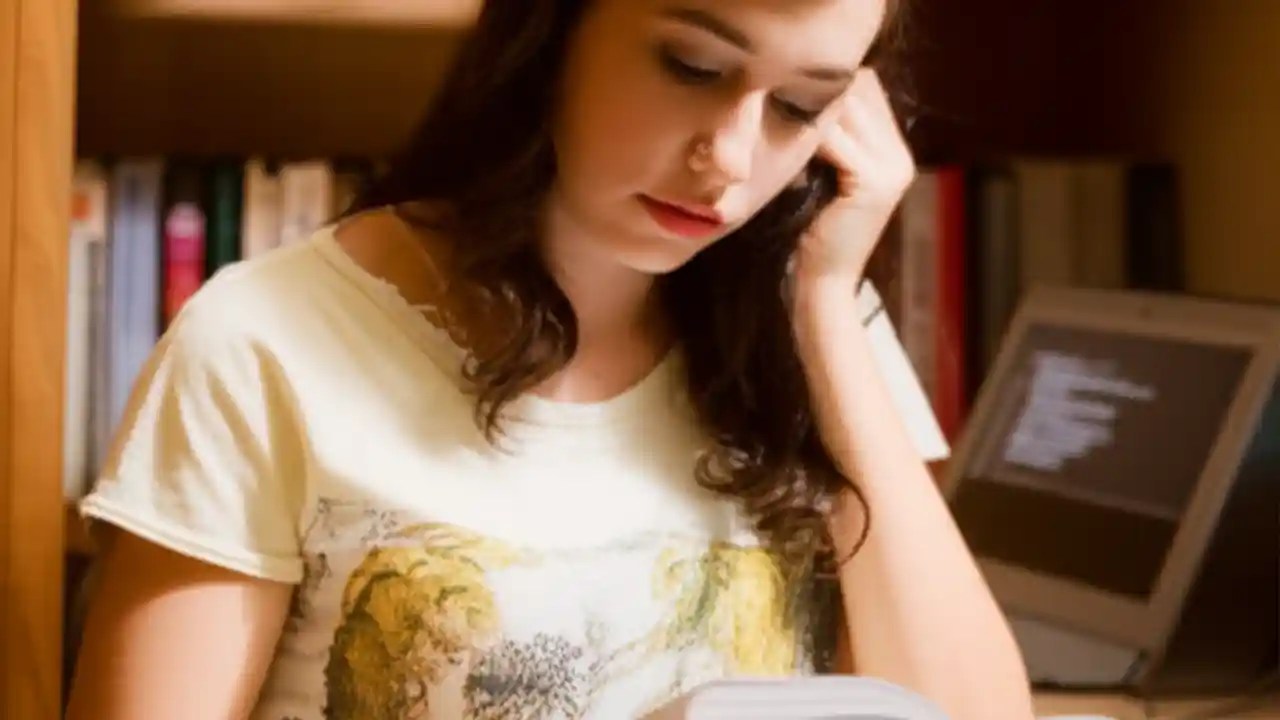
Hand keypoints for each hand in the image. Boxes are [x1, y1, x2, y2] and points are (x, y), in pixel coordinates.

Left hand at [794, 68, 915, 286]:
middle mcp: (900, 158)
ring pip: (848, 112)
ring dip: (810, 110)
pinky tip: (784, 141)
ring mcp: (892, 170)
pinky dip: (808, 137)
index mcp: (894, 153)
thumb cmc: (814, 232)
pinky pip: (835, 141)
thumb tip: (804, 95)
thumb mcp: (827, 178)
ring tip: (777, 111)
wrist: (824, 282)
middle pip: (861, 95)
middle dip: (819, 92)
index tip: (788, 83)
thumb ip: (831, 142)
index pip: (867, 92)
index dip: (830, 85)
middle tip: (777, 88)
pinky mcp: (873, 181)